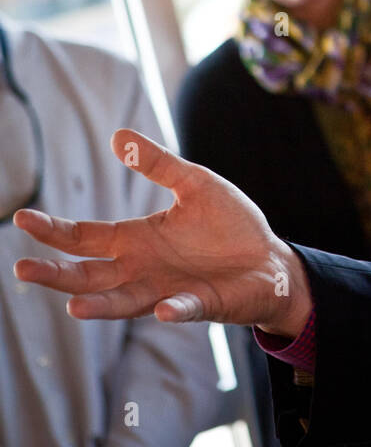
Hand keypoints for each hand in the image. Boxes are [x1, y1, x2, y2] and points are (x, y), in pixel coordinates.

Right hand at [13, 128, 311, 335]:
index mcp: (137, 239)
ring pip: (123, 303)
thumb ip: (158, 164)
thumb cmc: (230, 224)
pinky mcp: (201, 304)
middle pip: (89, 275)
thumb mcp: (194, 183)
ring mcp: (168, 290)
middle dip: (56, 273)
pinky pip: (182, 309)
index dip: (55, 230)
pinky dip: (172, 309)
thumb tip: (118, 136)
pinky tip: (162, 308)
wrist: (270, 258)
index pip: (86, 236)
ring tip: (72, 306)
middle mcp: (143, 269)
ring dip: (99, 305)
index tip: (22, 218)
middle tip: (23, 267)